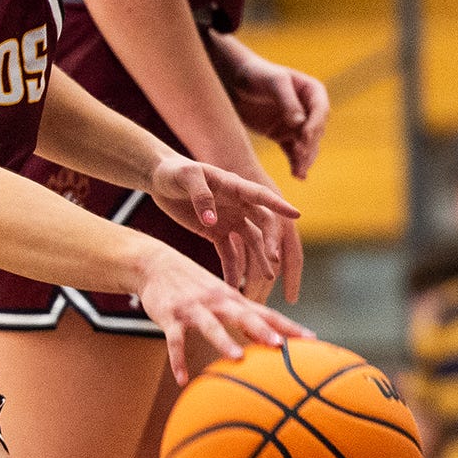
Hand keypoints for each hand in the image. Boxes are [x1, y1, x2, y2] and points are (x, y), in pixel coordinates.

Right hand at [135, 252, 309, 384]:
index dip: (288, 325)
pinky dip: (177, 360)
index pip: (266, 312)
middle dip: (262, 331)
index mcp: (232, 298)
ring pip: (210, 326)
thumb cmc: (193, 284)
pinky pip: (174, 341)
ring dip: (223, 342)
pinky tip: (182, 380)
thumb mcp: (220, 295)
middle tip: (281, 346)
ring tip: (237, 359)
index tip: (311, 339)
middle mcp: (216, 301)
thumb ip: (243, 314)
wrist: (154, 264)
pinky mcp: (170, 316)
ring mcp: (193, 308)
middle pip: (243, 316)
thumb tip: (271, 337)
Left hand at [146, 155, 298, 301]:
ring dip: (259, 259)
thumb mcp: (186, 177)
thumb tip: (211, 220)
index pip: (261, 195)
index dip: (279, 205)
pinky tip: (234, 286)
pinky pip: (229, 253)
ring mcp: (229, 219)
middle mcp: (238, 203)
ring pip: (251, 242)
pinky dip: (232, 269)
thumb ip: (200, 195)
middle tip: (273, 260)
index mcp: (235, 186)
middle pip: (262, 223)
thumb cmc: (175, 171)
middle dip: (270, 241)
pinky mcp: (216, 232)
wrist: (161, 180)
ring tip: (266, 279)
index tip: (296, 215)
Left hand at [212, 35, 329, 179]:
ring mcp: (297, 125)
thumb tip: (300, 123)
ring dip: (305, 159)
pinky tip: (297, 176)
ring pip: (307, 145)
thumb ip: (287, 101)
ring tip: (299, 172)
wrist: (234, 81)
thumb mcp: (273, 82)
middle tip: (300, 157)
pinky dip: (295, 163)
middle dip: (309, 145)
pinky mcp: (283, 136)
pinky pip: (293, 152)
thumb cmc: (256, 74)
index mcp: (313, 92)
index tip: (305, 137)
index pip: (320, 111)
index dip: (314, 125)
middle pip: (315, 131)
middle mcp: (309, 110)